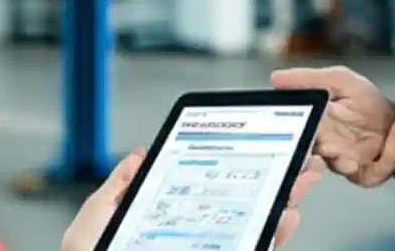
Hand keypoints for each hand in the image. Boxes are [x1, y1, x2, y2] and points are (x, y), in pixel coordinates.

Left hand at [61, 150, 324, 250]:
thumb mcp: (97, 221)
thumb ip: (118, 189)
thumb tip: (140, 156)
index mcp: (166, 230)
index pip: (205, 199)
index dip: (230, 176)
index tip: (254, 152)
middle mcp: (195, 243)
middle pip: (238, 213)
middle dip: (269, 187)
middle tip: (294, 163)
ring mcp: (210, 249)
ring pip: (252, 234)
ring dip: (280, 208)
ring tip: (298, 184)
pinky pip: (251, 248)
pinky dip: (271, 237)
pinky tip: (284, 218)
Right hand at [272, 66, 394, 187]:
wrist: (394, 119)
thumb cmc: (364, 101)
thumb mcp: (339, 80)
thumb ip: (309, 79)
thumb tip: (275, 78)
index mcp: (314, 124)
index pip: (296, 130)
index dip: (295, 132)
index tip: (302, 124)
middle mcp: (326, 146)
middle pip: (313, 152)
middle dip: (320, 147)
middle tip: (326, 142)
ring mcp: (348, 162)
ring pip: (339, 165)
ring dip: (345, 159)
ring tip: (358, 145)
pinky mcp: (370, 174)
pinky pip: (377, 171)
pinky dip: (392, 149)